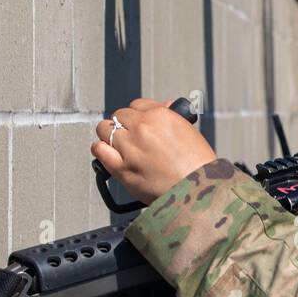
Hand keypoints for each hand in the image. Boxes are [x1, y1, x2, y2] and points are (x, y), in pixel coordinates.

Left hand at [91, 98, 216, 205]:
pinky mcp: (122, 168)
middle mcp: (142, 128)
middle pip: (119, 116)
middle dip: (124, 125)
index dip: (138, 116)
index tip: (138, 123)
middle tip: (130, 137)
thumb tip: (164, 106)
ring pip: (104, 129)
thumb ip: (172, 119)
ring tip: (117, 146)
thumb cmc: (198, 167)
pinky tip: (107, 153)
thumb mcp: (190, 133)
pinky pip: (99, 150)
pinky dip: (101, 150)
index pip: (137, 105)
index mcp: (161, 116)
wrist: (198, 191)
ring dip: (109, 136)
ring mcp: (130, 147)